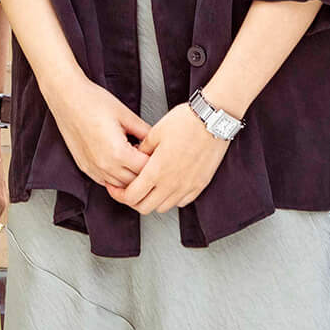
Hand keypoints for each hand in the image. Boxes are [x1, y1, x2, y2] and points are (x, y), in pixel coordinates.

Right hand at [47, 73, 152, 189]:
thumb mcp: (125, 114)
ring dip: (129, 177)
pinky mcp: (85, 167)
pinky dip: (115, 177)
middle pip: (134, 182)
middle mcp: (104, 165)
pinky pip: (105, 182)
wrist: (67, 98)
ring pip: (120, 186)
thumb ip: (145, 131)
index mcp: (118, 153)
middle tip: (148, 156)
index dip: (154, 162)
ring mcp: (93, 168)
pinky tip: (118, 162)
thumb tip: (156, 141)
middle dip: (144, 172)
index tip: (156, 153)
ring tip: (133, 158)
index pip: (146, 170)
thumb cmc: (92, 101)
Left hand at [108, 104, 230, 214]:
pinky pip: (181, 202)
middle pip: (145, 207)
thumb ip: (142, 149)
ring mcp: (187, 187)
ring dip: (152, 200)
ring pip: (163, 207)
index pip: (132, 196)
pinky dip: (171, 198)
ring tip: (149, 187)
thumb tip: (134, 156)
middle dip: (133, 201)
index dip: (119, 195)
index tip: (116, 188)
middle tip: (129, 190)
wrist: (212, 121)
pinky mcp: (200, 185)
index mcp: (157, 171)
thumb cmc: (185, 123)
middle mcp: (171, 184)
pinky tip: (168, 185)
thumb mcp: (155, 132)